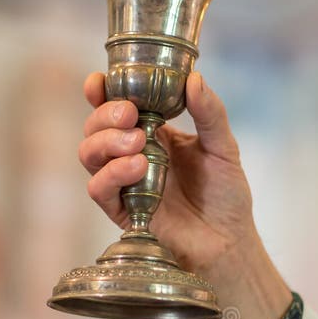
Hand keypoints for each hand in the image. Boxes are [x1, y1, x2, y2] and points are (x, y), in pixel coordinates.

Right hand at [79, 71, 292, 318]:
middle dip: (105, 116)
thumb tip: (194, 78)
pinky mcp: (122, 210)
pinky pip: (98, 189)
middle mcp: (132, 153)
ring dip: (106, 143)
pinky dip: (111, 175)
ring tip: (138, 145)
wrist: (228, 240)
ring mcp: (124, 182)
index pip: (115, 106)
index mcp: (154, 132)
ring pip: (89, 155)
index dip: (100, 92)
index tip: (99, 83)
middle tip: (131, 117)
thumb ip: (210, 113)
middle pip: (95, 127)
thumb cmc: (226, 195)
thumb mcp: (223, 147)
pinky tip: (137, 168)